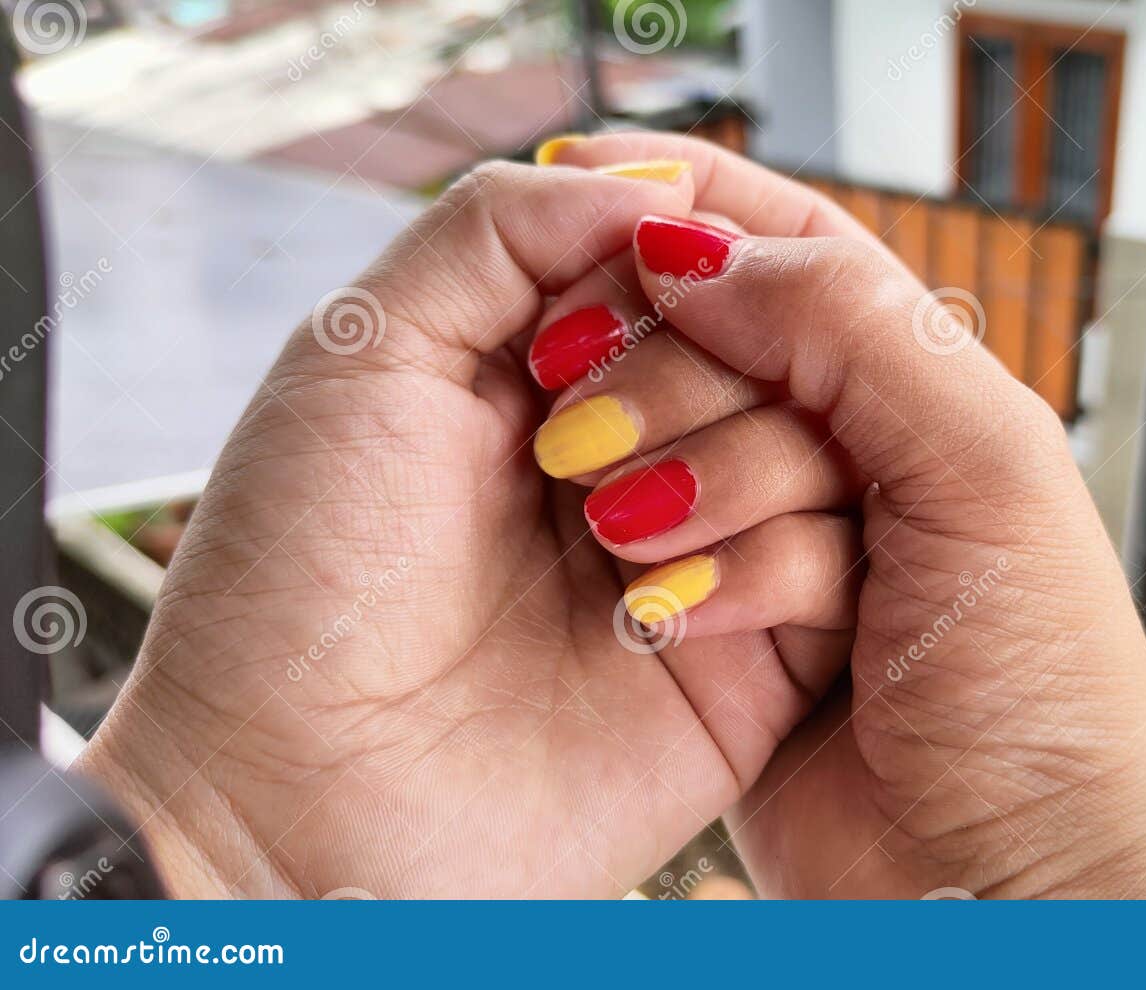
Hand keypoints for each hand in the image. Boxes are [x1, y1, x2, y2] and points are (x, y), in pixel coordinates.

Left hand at [74, 160, 870, 897]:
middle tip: (570, 446)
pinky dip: (771, 561)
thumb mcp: (362, 353)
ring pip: (824, 445)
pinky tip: (652, 615)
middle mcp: (642, 457)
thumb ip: (493, 235)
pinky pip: (835, 568)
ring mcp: (701, 557)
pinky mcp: (749, 667)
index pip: (685, 268)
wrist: (299, 804)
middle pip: (772, 345)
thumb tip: (643, 188)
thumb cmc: (301, 584)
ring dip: (730, 461)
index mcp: (555, 378)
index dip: (674, 260)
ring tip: (608, 535)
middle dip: (686, 369)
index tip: (628, 289)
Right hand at [542, 135, 1145, 897]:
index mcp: (931, 389)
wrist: (1007, 881)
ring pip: (680, 451)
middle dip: (674, 388)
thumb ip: (854, 331)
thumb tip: (701, 244)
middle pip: (717, 347)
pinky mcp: (738, 631)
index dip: (699, 226)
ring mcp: (792, 540)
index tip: (601, 224)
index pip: (799, 254)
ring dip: (684, 500)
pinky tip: (681, 623)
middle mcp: (861, 453)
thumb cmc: (1041, 690)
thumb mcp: (983, 466)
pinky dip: (679, 585)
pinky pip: (669, 563)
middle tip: (619, 440)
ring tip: (681, 565)